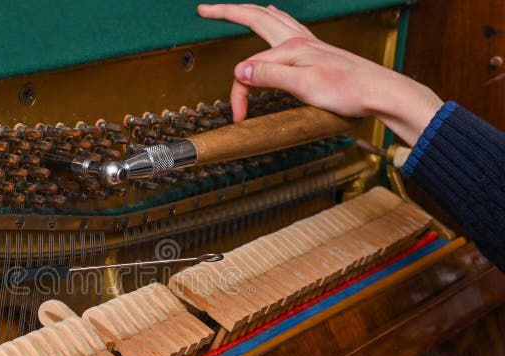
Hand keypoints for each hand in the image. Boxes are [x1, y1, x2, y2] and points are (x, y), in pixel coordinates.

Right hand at [197, 4, 443, 144]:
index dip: (240, 93)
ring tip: (232, 9)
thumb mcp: (304, 86)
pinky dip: (273, 19)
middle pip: (255, 18)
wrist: (380, 93)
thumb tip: (240, 70)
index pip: (251, 69)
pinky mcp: (316, 51)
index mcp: (292, 48)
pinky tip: (275, 18)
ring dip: (249, 12)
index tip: (238, 116)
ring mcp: (308, 43)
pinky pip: (287, 26)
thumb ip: (270, 76)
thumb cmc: (348, 92)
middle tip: (204, 9)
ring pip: (271, 19)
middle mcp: (298, 40)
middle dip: (228, 12)